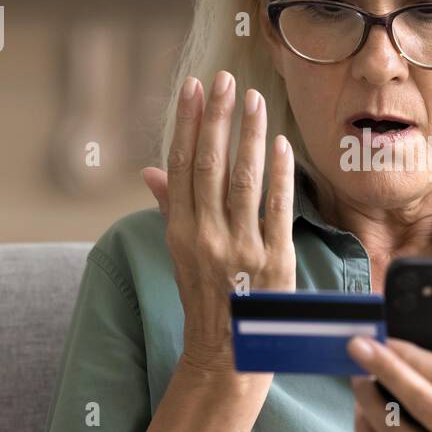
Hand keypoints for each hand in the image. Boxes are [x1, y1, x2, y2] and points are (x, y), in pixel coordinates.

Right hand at [142, 70, 295, 375]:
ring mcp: (241, 248)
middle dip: (218, 117)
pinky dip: (280, 174)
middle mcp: (206, 236)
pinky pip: (277, 208)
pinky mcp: (274, 260)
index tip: (193, 87)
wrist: (228, 352)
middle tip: (225, 78)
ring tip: (255, 99)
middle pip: (210, 164)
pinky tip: (281, 145)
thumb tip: (150, 171)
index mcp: (181, 231)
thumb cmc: (205, 297)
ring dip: (249, 135)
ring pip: (243, 180)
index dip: (187, 122)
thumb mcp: (180, 253)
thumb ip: (170, 208)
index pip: (181, 165)